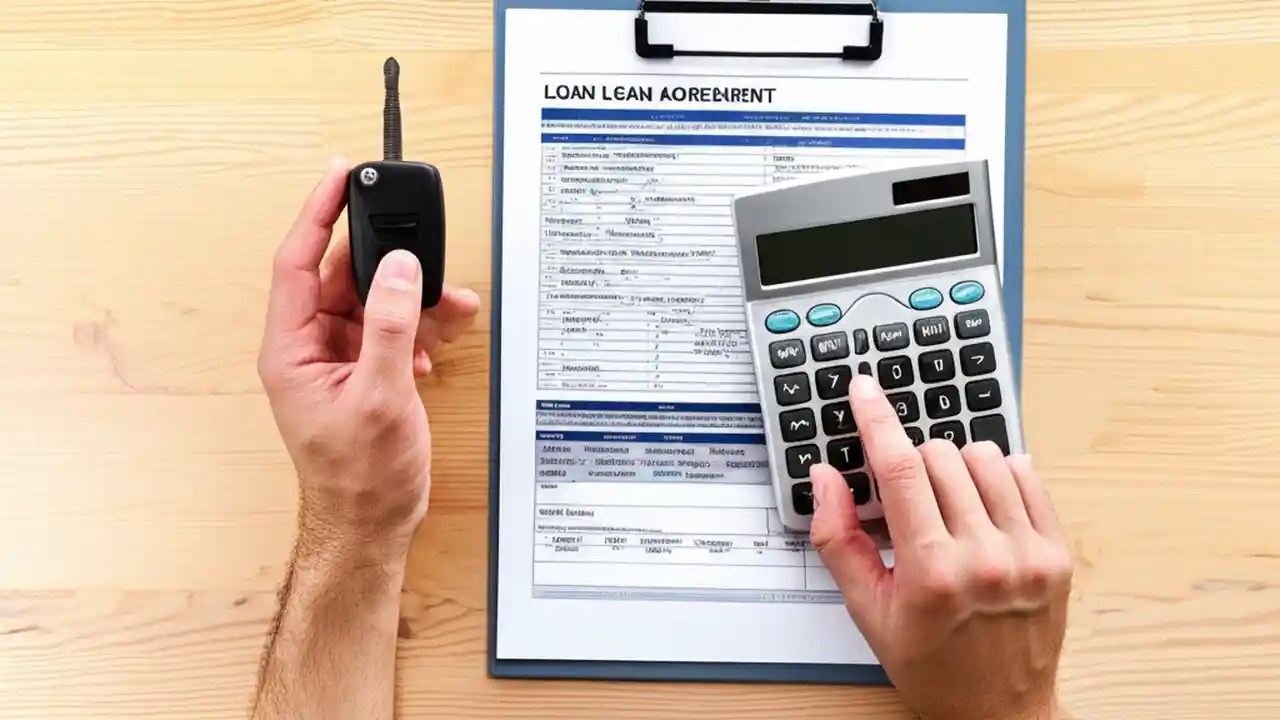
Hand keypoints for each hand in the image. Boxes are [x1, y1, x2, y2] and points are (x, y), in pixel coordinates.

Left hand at [257, 158, 479, 559]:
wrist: (372, 526)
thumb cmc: (359, 478)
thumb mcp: (379, 396)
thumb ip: (388, 326)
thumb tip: (396, 267)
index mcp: (292, 349)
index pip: (297, 262)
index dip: (318, 214)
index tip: (340, 175)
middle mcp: (311, 348)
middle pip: (344, 277)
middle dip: (387, 263)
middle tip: (421, 246)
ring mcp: (339, 360)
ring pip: (375, 302)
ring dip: (412, 300)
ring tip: (449, 305)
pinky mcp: (367, 372)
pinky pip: (392, 330)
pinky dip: (418, 329)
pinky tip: (434, 344)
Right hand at [811, 376, 1072, 719]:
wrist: (999, 711)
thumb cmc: (932, 667)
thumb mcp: (868, 612)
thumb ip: (839, 539)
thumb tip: (825, 477)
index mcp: (932, 573)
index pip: (898, 469)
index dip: (876, 419)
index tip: (865, 390)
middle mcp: (986, 558)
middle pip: (939, 456)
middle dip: (911, 462)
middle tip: (905, 497)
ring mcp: (1028, 554)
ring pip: (983, 457)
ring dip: (955, 465)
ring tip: (945, 504)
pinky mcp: (1058, 553)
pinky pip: (1026, 474)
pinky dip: (998, 474)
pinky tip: (981, 503)